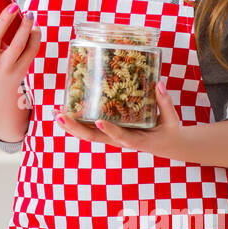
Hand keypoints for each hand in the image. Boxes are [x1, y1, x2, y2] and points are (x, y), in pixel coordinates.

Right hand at [0, 2, 40, 100]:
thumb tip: (3, 5)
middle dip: (4, 20)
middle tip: (14, 6)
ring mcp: (4, 68)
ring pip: (17, 45)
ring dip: (24, 28)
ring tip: (29, 15)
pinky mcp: (20, 72)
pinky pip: (30, 52)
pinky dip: (35, 37)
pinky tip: (35, 28)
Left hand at [58, 80, 188, 162]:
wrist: (168, 145)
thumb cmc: (169, 130)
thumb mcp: (171, 119)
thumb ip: (164, 102)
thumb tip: (158, 82)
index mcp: (138, 140)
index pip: (122, 137)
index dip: (111, 131)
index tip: (99, 122)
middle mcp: (120, 140)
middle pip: (95, 138)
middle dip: (76, 128)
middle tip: (61, 116)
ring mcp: (112, 137)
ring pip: (88, 135)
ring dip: (70, 125)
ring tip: (55, 113)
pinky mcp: (109, 133)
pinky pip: (89, 130)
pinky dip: (76, 122)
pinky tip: (63, 113)